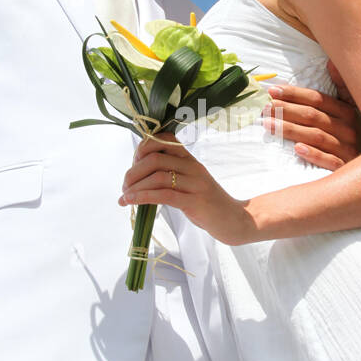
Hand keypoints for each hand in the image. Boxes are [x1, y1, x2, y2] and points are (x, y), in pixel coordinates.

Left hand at [119, 134, 253, 245]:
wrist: (236, 220)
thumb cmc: (209, 204)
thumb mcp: (191, 183)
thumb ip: (172, 175)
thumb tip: (140, 175)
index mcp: (191, 159)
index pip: (163, 140)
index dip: (142, 149)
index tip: (133, 164)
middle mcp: (193, 167)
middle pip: (155, 158)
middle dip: (133, 171)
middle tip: (124, 185)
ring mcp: (195, 184)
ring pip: (157, 176)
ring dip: (134, 186)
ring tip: (124, 197)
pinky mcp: (195, 201)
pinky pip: (164, 195)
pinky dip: (142, 197)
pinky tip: (130, 202)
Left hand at [261, 67, 360, 170]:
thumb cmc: (353, 137)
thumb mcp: (353, 111)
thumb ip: (342, 88)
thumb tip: (331, 62)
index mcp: (348, 111)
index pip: (317, 99)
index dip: (294, 94)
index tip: (273, 91)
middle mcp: (349, 128)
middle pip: (313, 116)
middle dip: (286, 110)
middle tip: (264, 107)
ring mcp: (348, 148)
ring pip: (316, 136)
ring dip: (291, 129)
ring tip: (268, 125)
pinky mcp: (345, 167)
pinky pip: (328, 160)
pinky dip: (314, 154)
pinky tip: (297, 149)